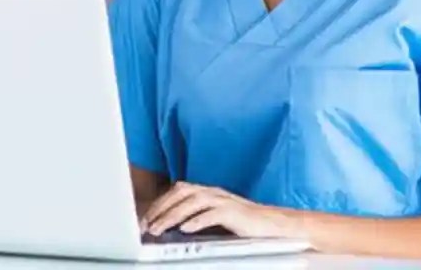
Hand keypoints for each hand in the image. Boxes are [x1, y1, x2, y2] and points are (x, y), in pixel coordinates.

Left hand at [141, 182, 305, 240]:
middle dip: (160, 208)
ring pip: (192, 202)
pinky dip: (197, 221)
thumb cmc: (244, 224)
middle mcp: (213, 192)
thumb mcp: (215, 218)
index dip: (159, 203)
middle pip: (180, 192)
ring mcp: (224, 200)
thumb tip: (171, 226)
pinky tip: (185, 229)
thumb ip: (196, 217)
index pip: (176, 191)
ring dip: (172, 215)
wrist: (276, 226)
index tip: (144, 218)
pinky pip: (212, 214)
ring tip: (159, 228)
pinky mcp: (235, 212)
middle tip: (146, 225)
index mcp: (207, 192)